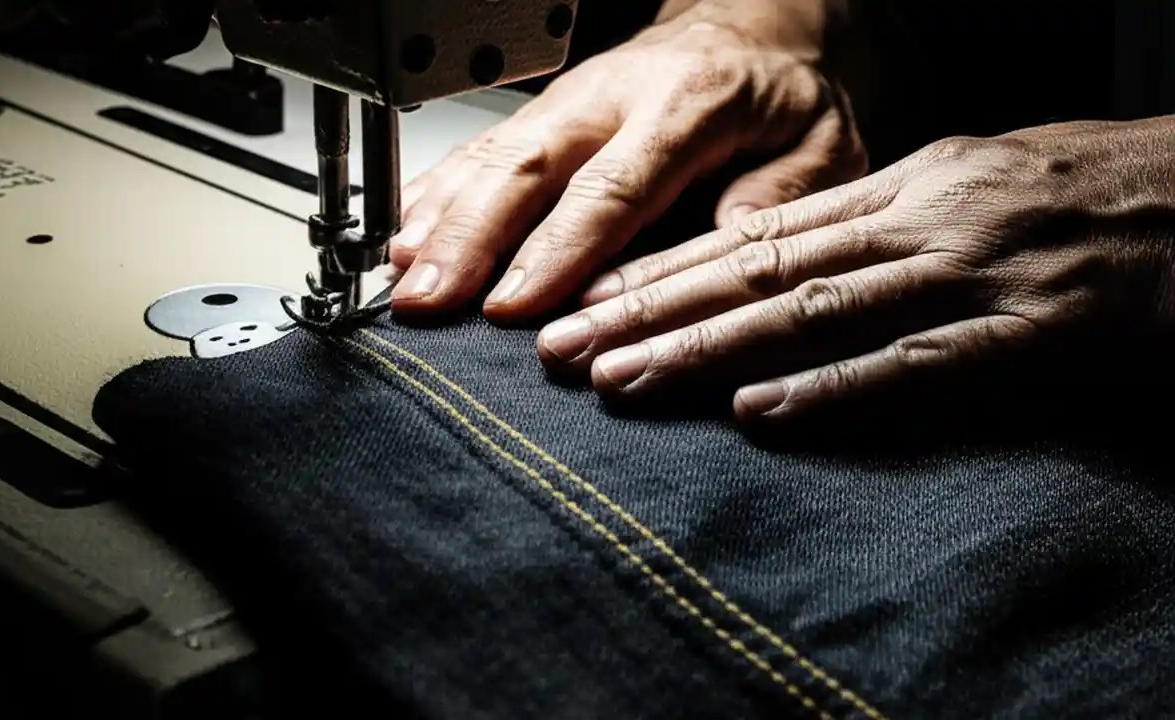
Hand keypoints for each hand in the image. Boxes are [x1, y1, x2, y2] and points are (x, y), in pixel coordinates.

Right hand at [389, 6, 865, 320]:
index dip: (559, 248)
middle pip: (528, 167)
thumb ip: (775, 205)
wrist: (751, 36)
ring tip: (402, 278)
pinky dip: (436, 193)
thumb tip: (718, 270)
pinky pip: (478, 149)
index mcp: (688, 104)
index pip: (614, 185)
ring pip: (492, 156)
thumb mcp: (820, 149)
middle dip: (470, 237)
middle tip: (428, 298)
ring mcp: (568, 101)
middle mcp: (614, 96)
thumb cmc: (783, 102)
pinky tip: (406, 234)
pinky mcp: (542, 114)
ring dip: (440, 219)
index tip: (516, 303)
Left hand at [536, 118, 1174, 422]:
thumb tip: (789, 257)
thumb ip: (886, 224)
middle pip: (757, 268)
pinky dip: (833, 390)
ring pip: (813, 312)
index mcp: (909, 184)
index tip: (586, 300)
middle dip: (649, 311)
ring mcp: (977, 273)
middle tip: (560, 349)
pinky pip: (919, 364)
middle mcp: (925, 219)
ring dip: (705, 350)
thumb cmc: (1105, 191)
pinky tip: (756, 412)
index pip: (758, 231)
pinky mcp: (1040, 332)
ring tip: (619, 381)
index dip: (664, 269)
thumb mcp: (982, 185)